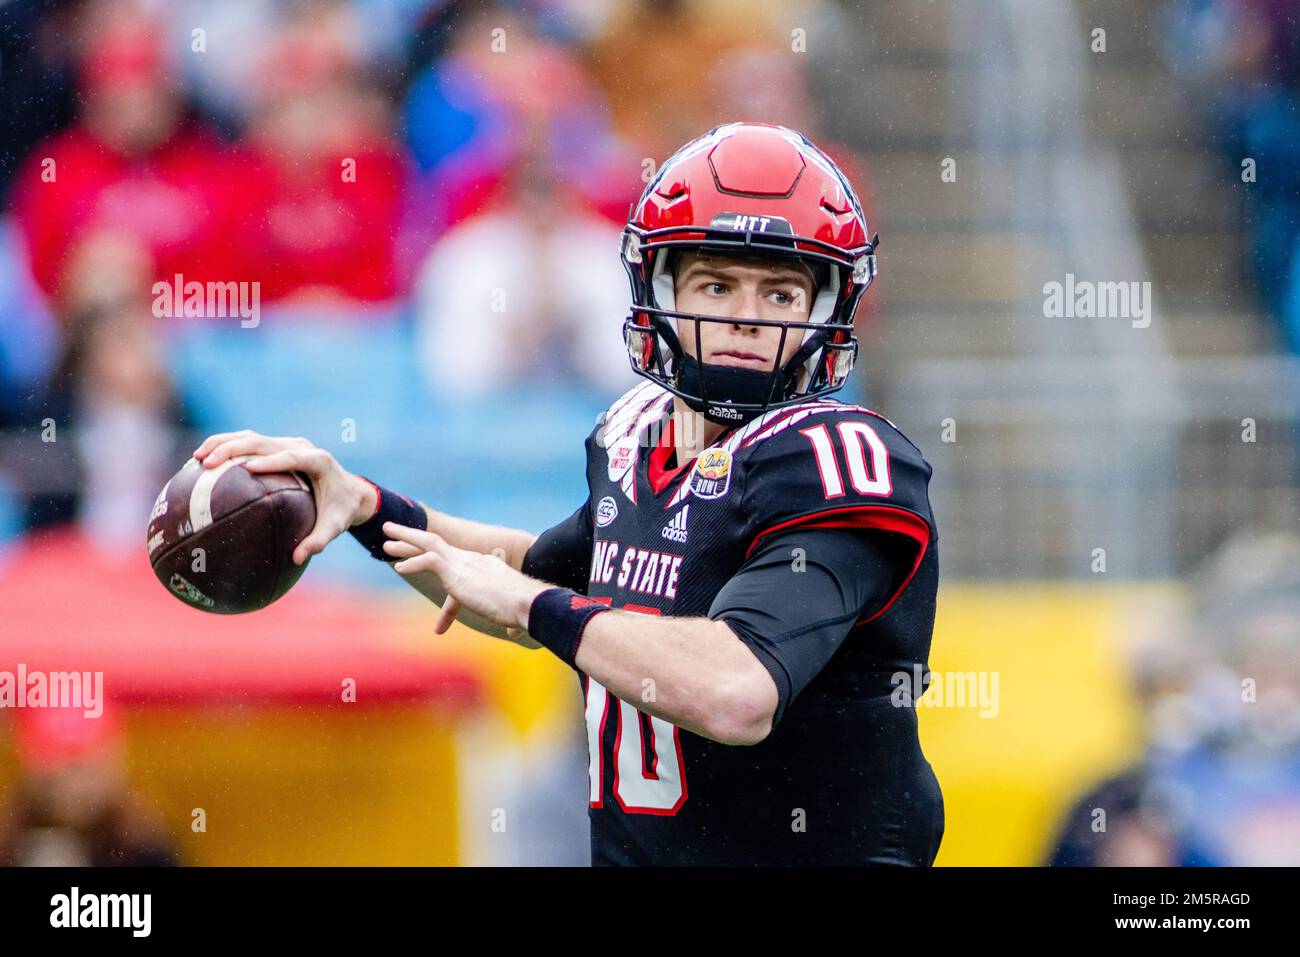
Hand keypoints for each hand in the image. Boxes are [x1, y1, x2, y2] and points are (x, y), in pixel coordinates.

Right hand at [192, 429, 376, 564]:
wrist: (350, 492)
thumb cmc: (342, 511)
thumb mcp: (335, 527)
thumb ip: (319, 541)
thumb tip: (297, 558)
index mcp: (319, 460)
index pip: (292, 457)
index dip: (270, 461)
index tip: (247, 468)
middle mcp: (302, 447)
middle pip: (264, 441)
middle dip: (233, 448)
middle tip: (208, 463)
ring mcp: (289, 444)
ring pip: (252, 437)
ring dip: (223, 443)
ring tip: (198, 458)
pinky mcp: (278, 447)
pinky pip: (249, 443)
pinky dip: (227, 448)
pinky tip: (203, 462)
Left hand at [382, 522, 544, 644]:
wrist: (526, 602)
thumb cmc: (524, 610)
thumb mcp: (512, 613)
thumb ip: (512, 621)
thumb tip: (516, 633)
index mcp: (483, 566)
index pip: (454, 562)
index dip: (436, 562)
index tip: (424, 566)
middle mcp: (472, 560)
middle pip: (437, 544)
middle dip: (414, 538)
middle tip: (392, 535)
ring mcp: (464, 564)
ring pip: (429, 544)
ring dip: (406, 542)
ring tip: (386, 543)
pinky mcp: (457, 572)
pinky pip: (429, 561)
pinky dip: (413, 563)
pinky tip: (400, 569)